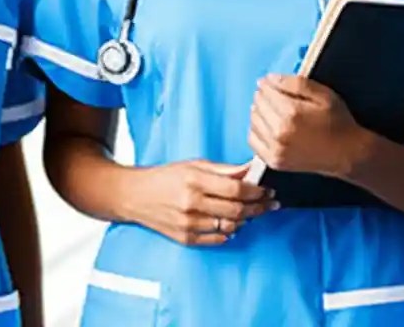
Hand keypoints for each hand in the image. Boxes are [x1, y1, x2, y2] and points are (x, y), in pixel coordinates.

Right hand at [129, 160, 277, 245]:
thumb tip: (250, 169)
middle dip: (258, 207)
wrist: (134, 196)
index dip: (256, 191)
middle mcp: (191, 203)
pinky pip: (215, 238)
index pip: (236, 188)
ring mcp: (188, 223)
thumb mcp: (193, 165)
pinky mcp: (184, 237)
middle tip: (270, 204)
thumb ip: (223, 169)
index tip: (267, 190)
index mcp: (195, 180)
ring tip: (252, 213)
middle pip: (236, 210)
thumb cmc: (165, 177)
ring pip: (229, 226)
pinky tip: (234, 224)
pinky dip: (229, 232)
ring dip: (246, 220)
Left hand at [248, 74, 362, 177]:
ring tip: (275, 111)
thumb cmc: (337, 122)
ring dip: (260, 112)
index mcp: (292, 113)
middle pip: (257, 104)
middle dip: (264, 96)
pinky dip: (257, 129)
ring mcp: (275, 149)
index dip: (269, 84)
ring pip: (253, 120)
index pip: (265, 90)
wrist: (346, 153)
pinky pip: (253, 139)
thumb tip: (268, 79)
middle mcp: (280, 132)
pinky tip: (270, 126)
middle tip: (278, 97)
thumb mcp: (323, 94)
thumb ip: (295, 83)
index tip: (275, 85)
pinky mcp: (274, 161)